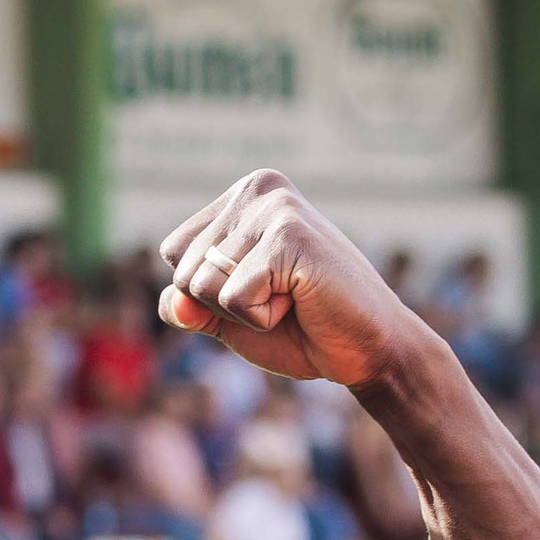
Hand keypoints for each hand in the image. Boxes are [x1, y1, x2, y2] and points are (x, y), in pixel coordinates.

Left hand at [158, 172, 433, 387]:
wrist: (367, 349)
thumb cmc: (299, 327)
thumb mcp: (225, 317)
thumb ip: (186, 306)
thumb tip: (177, 301)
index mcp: (241, 196)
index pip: (173, 252)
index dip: (206, 292)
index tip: (260, 288)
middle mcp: (256, 190)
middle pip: (183, 269)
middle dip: (223, 305)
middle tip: (281, 298)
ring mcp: (274, 208)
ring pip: (203, 284)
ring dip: (244, 312)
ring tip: (292, 298)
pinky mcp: (289, 235)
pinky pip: (232, 298)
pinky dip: (261, 318)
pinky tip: (301, 301)